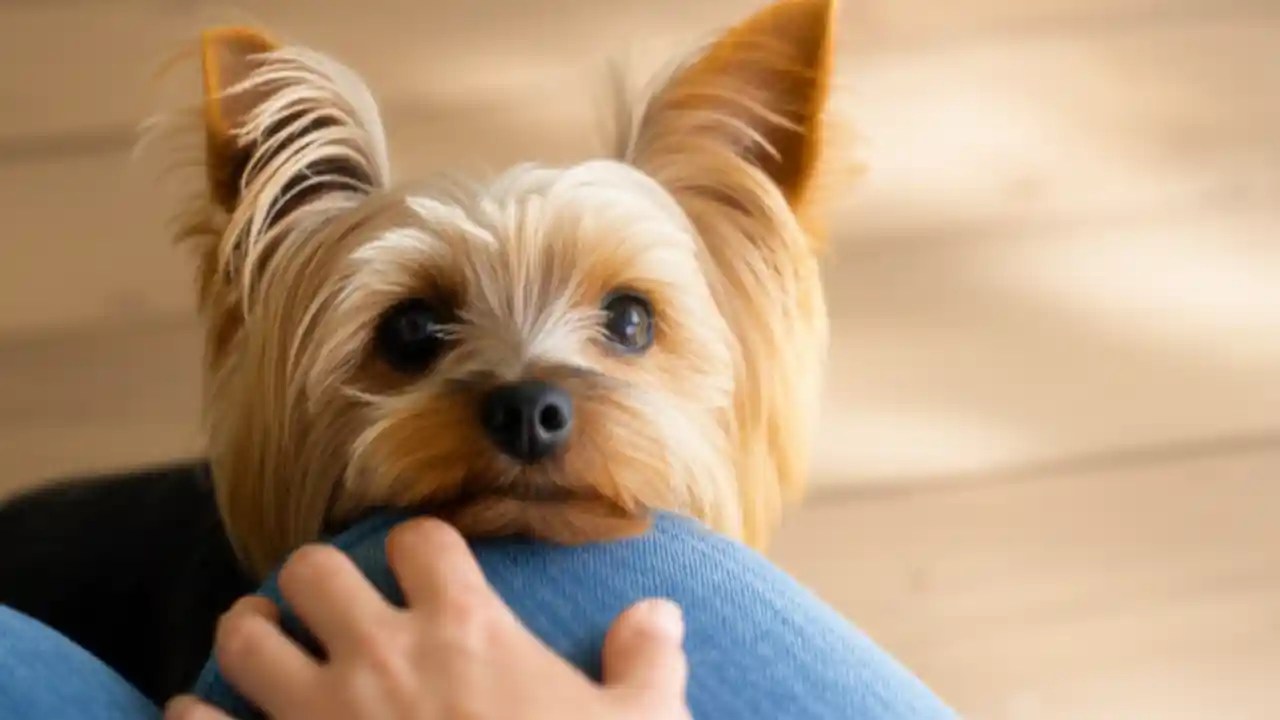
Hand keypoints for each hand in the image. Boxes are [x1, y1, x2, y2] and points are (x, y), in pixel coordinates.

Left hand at [165, 518, 689, 719]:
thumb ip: (648, 661)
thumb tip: (659, 613)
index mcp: (465, 628)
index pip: (423, 539)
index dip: (424, 547)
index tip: (428, 568)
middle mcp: (382, 654)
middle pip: (314, 567)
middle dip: (318, 580)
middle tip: (332, 607)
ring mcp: (319, 715)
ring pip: (245, 632)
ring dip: (253, 634)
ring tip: (268, 645)